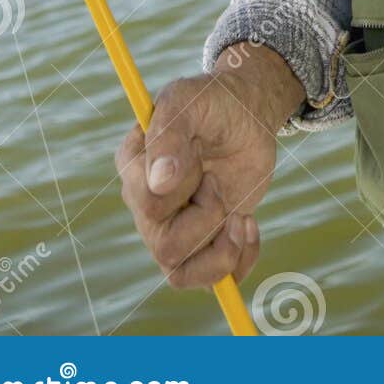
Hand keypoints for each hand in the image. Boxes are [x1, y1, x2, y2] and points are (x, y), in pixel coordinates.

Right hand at [114, 43, 303, 289]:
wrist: (246, 116)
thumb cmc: (213, 102)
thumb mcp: (190, 100)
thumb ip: (170, 134)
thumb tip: (159, 182)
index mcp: (134, 168)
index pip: (148, 203)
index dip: (184, 187)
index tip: (202, 158)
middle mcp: (145, 205)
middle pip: (164, 246)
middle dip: (208, 215)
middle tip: (219, 182)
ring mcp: (172, 229)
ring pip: (181, 274)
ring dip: (223, 248)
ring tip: (239, 216)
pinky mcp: (202, 246)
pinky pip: (210, 283)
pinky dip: (239, 262)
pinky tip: (249, 225)